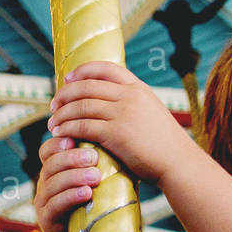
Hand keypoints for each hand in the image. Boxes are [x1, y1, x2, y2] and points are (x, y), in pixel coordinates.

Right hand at [34, 134, 99, 231]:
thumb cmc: (99, 208)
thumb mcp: (102, 182)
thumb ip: (107, 164)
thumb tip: (128, 142)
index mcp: (55, 171)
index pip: (49, 150)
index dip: (59, 142)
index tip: (76, 138)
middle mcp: (45, 183)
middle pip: (51, 163)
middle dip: (72, 158)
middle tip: (94, 157)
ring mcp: (43, 201)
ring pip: (52, 183)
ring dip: (74, 177)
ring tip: (95, 176)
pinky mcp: (45, 219)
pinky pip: (54, 204)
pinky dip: (70, 196)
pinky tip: (87, 193)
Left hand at [46, 61, 192, 185]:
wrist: (179, 163)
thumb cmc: (165, 144)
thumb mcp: (151, 113)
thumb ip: (132, 104)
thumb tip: (109, 102)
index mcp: (139, 88)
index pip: (105, 68)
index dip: (82, 71)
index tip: (67, 79)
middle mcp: (130, 96)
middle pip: (87, 86)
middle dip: (65, 94)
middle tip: (53, 105)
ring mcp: (124, 113)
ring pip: (81, 106)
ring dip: (62, 114)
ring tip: (52, 123)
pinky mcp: (117, 133)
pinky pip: (83, 126)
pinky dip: (68, 128)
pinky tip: (60, 134)